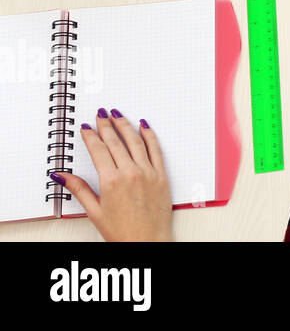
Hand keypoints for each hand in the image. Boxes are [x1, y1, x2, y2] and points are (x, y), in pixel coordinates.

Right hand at [51, 110, 172, 240]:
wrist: (148, 241)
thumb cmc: (121, 231)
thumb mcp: (94, 212)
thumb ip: (79, 190)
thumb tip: (61, 175)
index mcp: (111, 181)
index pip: (99, 151)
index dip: (91, 136)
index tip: (86, 127)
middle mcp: (131, 173)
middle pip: (116, 142)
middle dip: (106, 126)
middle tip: (101, 114)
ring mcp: (148, 172)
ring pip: (136, 142)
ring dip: (125, 125)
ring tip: (117, 114)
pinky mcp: (162, 175)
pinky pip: (156, 150)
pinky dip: (150, 135)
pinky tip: (144, 126)